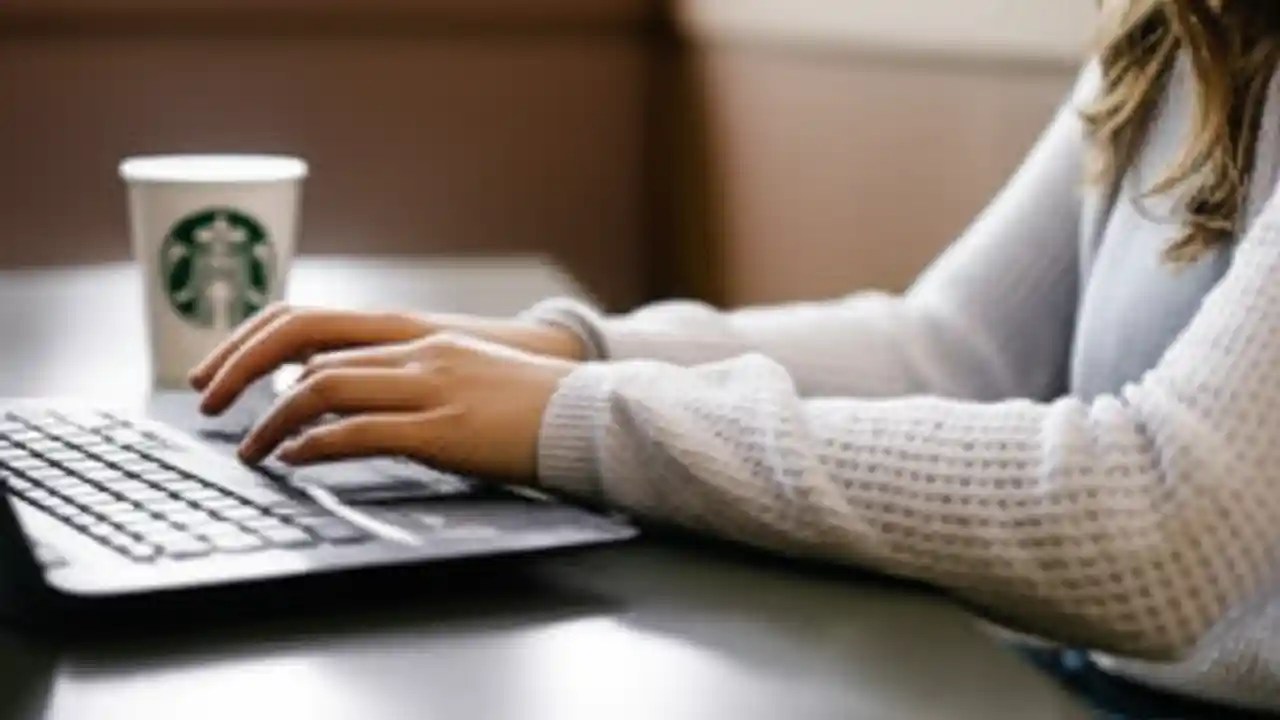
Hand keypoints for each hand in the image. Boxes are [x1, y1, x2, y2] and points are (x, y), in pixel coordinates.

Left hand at [189, 303, 585, 414]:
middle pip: (301, 343)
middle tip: (207, 403)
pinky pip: (359, 432)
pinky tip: (296, 460)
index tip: (216, 370)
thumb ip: (398, 374)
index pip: (309, 319)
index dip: (250, 339)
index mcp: (411, 331)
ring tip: (251, 450)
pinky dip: (316, 446)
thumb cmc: (520, 400)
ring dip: (272, 420)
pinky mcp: (442, 428)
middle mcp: (412, 348)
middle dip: (240, 371)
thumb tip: (334, 395)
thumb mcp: (455, 369)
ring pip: (321, 387)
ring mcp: (428, 385)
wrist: (584, 414)